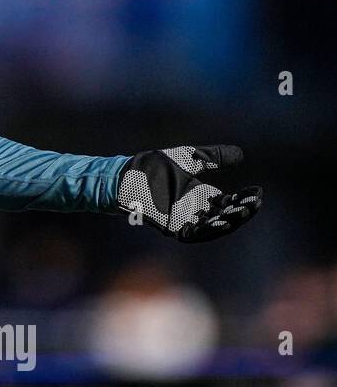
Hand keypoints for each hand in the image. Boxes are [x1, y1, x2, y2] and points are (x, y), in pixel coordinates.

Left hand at [118, 145, 261, 242]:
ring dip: (228, 221)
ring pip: (212, 226)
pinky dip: (207, 229)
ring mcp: (183, 218)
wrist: (128, 174)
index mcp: (199, 194)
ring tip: (242, 212)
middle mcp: (194, 208)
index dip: (243, 198)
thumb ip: (213, 157)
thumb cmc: (154, 166)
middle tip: (254, 204)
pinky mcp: (171, 226)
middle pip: (224, 215)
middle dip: (240, 211)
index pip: (228, 201)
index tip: (257, 192)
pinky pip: (193, 232)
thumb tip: (240, 153)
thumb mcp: (190, 158)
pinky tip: (219, 222)